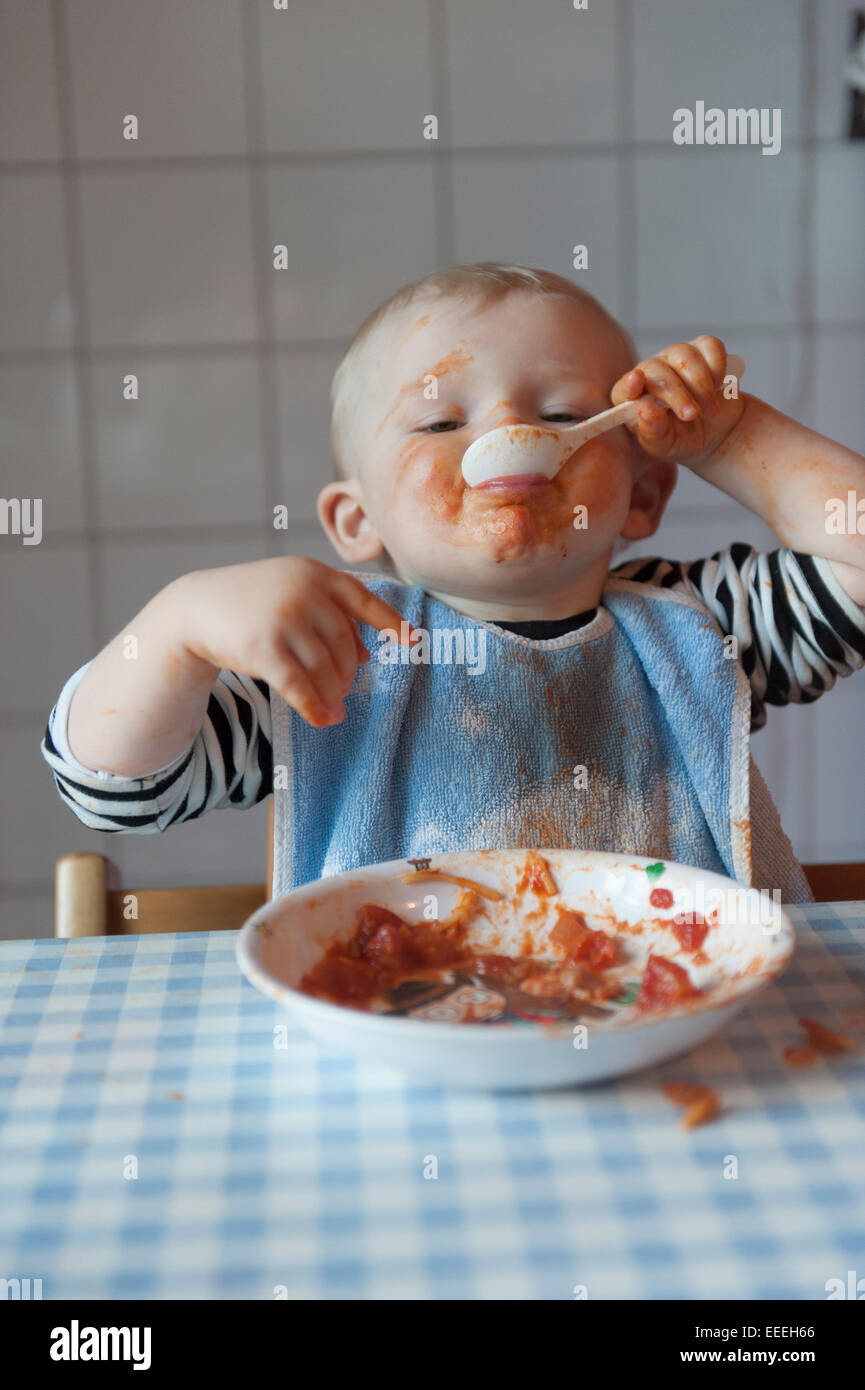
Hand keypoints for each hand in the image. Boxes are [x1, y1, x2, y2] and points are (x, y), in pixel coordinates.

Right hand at [174, 556, 414, 726]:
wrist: (196, 607)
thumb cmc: (253, 602)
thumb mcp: (293, 594)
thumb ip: (330, 616)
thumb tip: (366, 655)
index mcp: (316, 574)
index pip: (364, 600)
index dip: (390, 623)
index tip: (412, 641)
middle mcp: (304, 592)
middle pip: (344, 644)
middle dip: (348, 673)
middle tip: (346, 691)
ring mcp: (283, 619)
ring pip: (324, 669)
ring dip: (333, 695)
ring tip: (336, 710)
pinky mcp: (262, 648)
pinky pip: (298, 686)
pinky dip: (313, 706)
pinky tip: (321, 719)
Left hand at [611, 335, 744, 464]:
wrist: (717, 432)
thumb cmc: (683, 439)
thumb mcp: (666, 445)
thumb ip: (653, 432)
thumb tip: (646, 411)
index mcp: (633, 399)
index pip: (624, 387)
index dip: (629, 383)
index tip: (636, 380)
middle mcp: (650, 373)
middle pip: (657, 370)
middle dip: (678, 394)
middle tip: (692, 415)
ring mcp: (675, 357)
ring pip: (684, 356)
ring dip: (701, 385)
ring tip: (710, 411)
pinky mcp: (701, 349)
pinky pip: (709, 346)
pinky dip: (717, 366)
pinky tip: (719, 386)